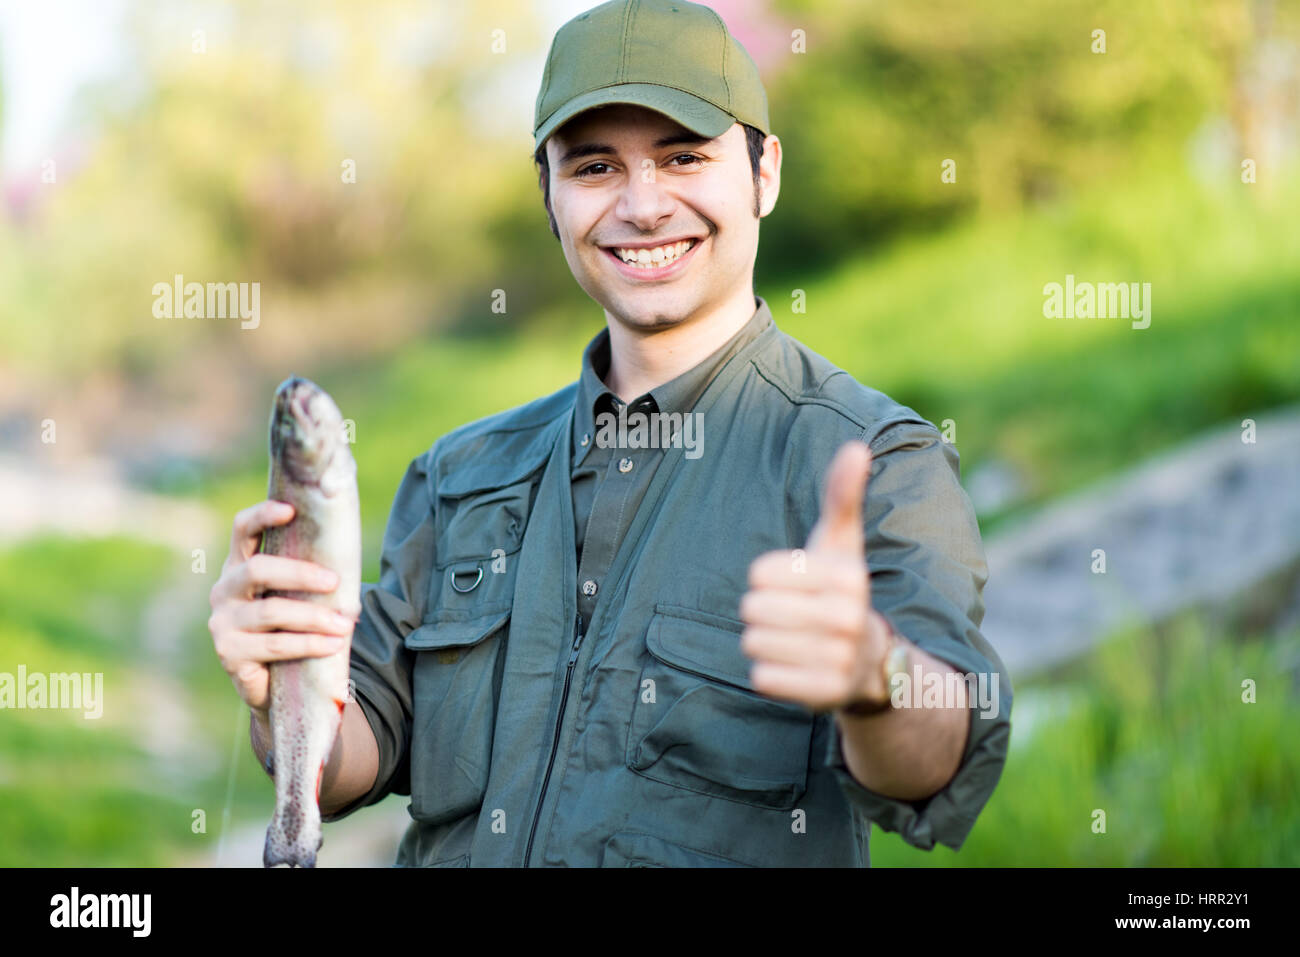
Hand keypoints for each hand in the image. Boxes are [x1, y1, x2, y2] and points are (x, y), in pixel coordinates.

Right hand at [207, 501, 355, 717]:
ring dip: (314, 616)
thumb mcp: (297, 596)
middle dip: (301, 573)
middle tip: (335, 582)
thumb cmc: (292, 627)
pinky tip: (333, 644)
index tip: (290, 510)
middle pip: (258, 569)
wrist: (273, 683)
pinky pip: (275, 645)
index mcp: (240, 565)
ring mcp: (222, 622)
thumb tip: (348, 560)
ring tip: (346, 623)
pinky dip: (310, 644)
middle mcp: (225, 589)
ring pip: (271, 611)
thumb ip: (309, 576)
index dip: (262, 515)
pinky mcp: (229, 653)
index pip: (242, 530)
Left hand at [739, 440, 894, 711]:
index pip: (760, 573)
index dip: (764, 578)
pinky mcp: (824, 695)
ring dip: (762, 641)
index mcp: (848, 578)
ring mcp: (839, 660)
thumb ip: (842, 495)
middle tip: (787, 617)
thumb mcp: (842, 544)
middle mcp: (849, 620)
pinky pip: (762, 678)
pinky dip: (767, 672)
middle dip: (760, 612)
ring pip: (753, 643)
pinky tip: (790, 666)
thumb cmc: (841, 591)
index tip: (790, 584)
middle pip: (753, 609)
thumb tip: (856, 446)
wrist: (872, 663)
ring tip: (790, 640)